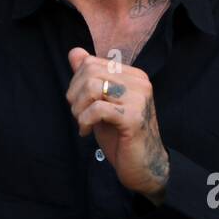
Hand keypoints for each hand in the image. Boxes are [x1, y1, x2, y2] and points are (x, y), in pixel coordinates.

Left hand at [66, 48, 169, 202]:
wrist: (143, 167)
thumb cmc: (121, 135)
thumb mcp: (101, 102)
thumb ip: (89, 77)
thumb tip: (74, 52)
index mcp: (133, 75)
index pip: (91, 62)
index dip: (75, 83)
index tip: (79, 103)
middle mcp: (139, 82)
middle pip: (89, 72)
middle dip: (74, 95)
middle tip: (78, 115)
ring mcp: (139, 99)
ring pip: (92, 87)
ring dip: (78, 108)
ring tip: (82, 122)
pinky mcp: (134, 117)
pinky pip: (97, 109)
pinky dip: (84, 120)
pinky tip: (86, 131)